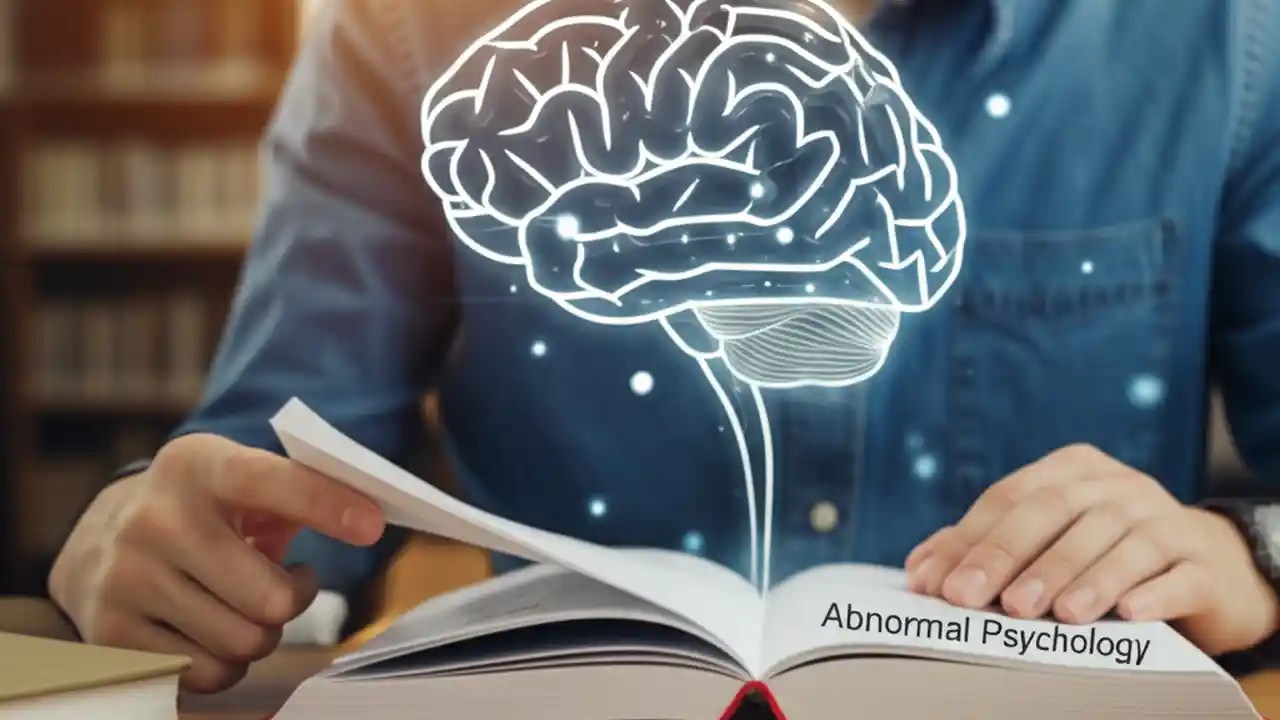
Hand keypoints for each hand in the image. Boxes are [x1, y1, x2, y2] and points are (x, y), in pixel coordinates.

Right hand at [49, 434, 384, 692]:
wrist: (102, 541)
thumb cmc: (203, 510)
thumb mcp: (238, 480)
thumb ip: (302, 487)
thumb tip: (371, 516)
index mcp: (196, 466)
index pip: (270, 482)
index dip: (326, 504)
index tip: (373, 524)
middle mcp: (154, 520)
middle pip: (271, 598)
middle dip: (296, 598)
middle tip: (291, 583)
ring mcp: (127, 579)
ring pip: (245, 642)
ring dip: (264, 633)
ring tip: (248, 604)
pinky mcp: (111, 634)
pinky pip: (209, 675)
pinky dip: (227, 664)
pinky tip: (213, 630)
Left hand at [905, 444, 1279, 655]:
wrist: (1210, 569)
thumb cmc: (1107, 554)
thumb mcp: (1048, 542)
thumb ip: (984, 548)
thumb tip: (920, 572)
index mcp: (1070, 470)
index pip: (1010, 498)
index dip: (973, 542)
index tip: (942, 586)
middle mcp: (1117, 484)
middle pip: (1057, 511)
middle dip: (1016, 558)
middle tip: (989, 601)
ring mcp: (1165, 517)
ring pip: (1119, 540)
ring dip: (1082, 576)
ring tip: (1054, 614)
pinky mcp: (1203, 561)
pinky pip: (1176, 573)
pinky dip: (1152, 592)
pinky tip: (1129, 613)